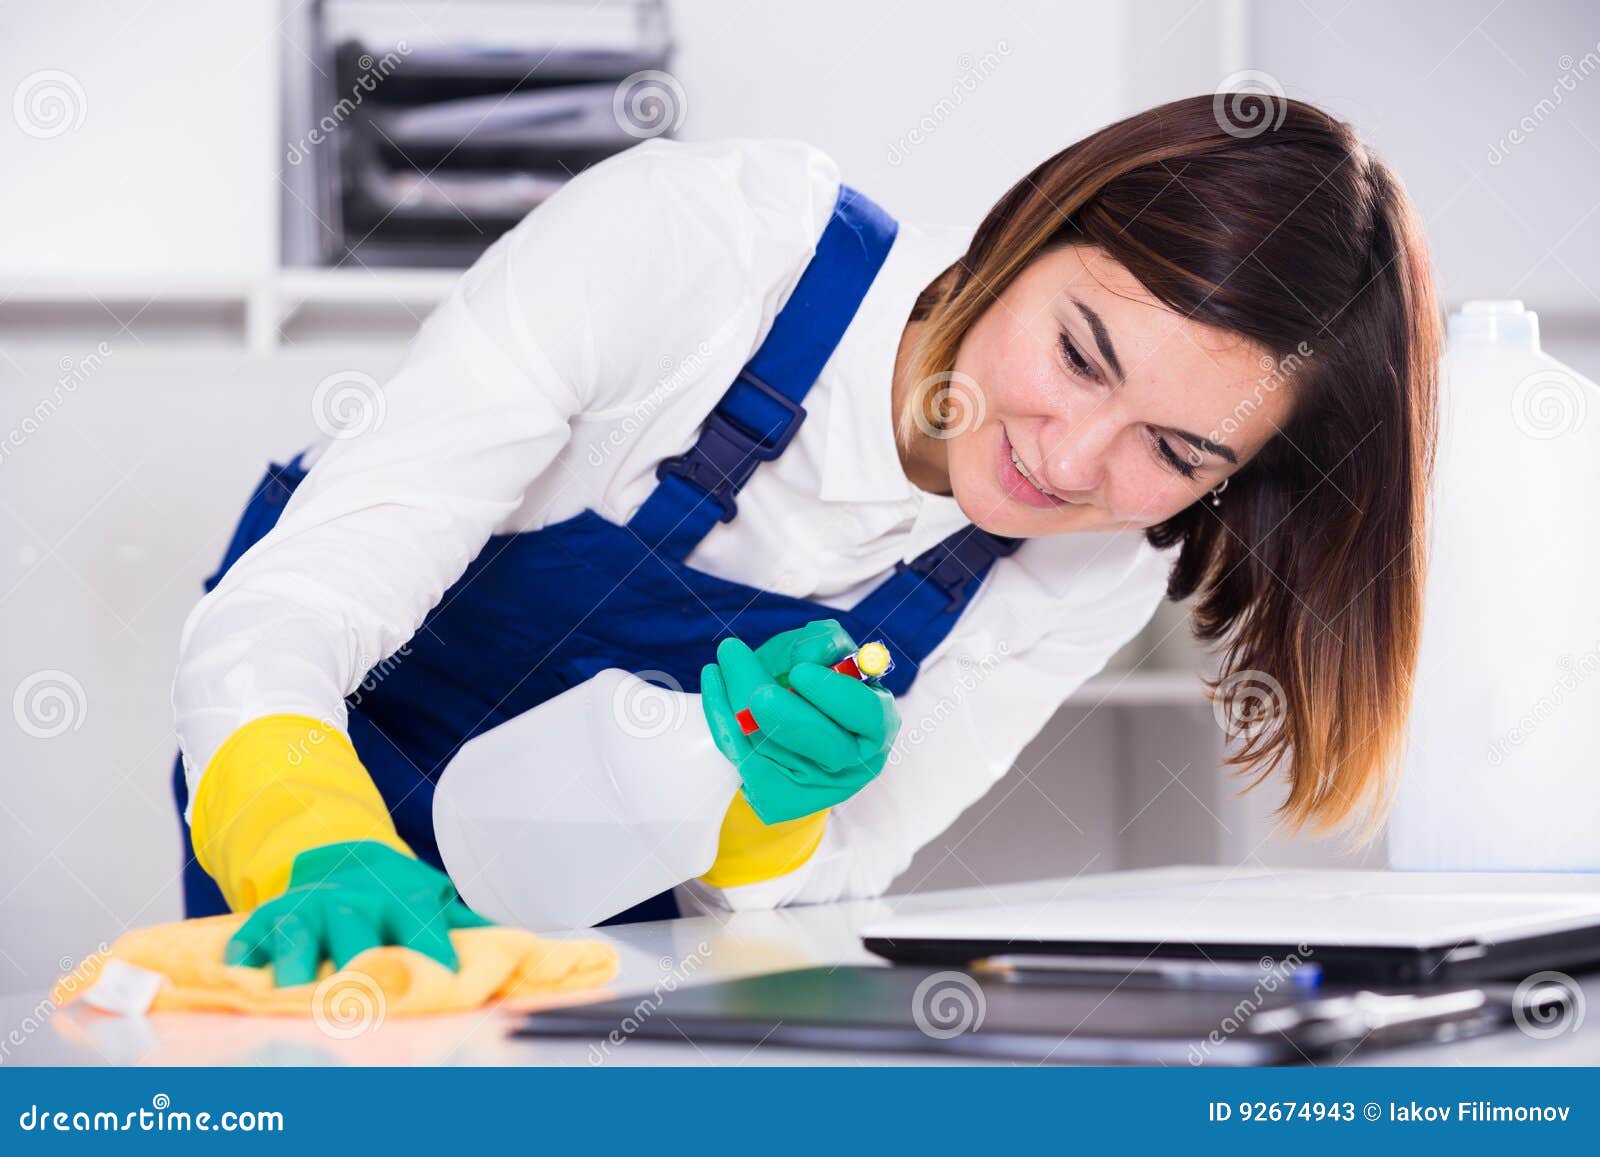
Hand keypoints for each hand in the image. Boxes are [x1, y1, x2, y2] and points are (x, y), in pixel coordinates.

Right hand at [224, 841, 489, 986]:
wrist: (340, 848)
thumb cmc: (394, 894)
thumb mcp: (433, 899)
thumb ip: (467, 928)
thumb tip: (517, 950)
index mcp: (404, 898)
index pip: (421, 927)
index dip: (430, 954)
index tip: (439, 981)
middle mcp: (355, 900)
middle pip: (356, 928)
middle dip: (357, 961)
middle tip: (360, 997)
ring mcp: (309, 905)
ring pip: (301, 931)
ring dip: (297, 962)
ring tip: (295, 993)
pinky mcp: (267, 916)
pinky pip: (250, 934)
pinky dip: (245, 953)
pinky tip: (245, 973)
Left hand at [701, 620, 899, 823]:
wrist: (785, 720)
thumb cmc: (813, 682)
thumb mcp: (825, 653)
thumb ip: (824, 643)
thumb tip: (808, 655)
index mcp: (877, 724)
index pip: (868, 715)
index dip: (835, 694)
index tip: (800, 671)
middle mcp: (854, 761)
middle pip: (826, 746)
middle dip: (788, 715)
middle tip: (757, 688)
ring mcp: (817, 785)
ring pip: (778, 749)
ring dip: (742, 701)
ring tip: (726, 660)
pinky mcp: (779, 797)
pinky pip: (744, 758)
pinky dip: (722, 717)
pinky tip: (714, 682)